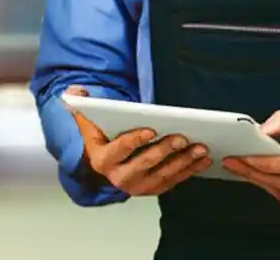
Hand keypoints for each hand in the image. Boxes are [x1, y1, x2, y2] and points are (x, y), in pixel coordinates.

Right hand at [62, 86, 212, 195]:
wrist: (106, 159)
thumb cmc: (101, 136)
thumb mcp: (87, 120)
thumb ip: (80, 104)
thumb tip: (76, 91)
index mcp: (102, 160)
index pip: (119, 150)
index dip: (134, 141)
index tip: (151, 130)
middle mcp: (119, 178)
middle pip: (145, 163)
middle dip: (164, 150)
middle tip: (182, 137)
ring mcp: (138, 186)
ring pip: (163, 174)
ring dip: (183, 161)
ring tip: (199, 147)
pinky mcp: (154, 188)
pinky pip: (174, 180)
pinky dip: (190, 170)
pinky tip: (203, 158)